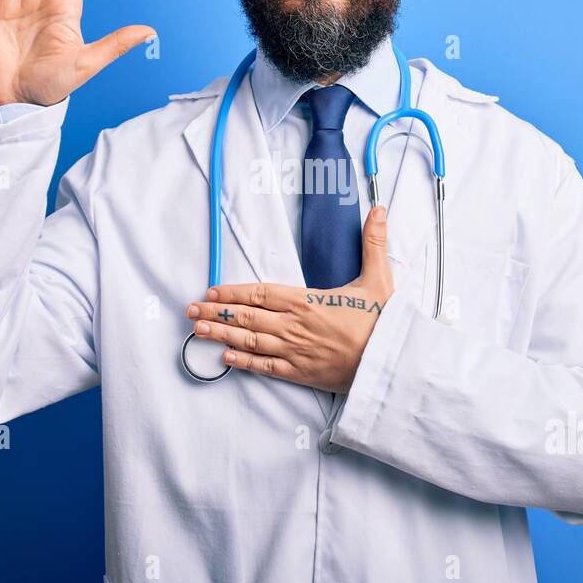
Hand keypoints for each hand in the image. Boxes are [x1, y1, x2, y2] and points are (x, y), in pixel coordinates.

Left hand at [186, 206, 393, 392]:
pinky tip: (225, 360)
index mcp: (307, 301)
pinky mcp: (301, 373)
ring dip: (220, 336)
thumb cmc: (384, 323)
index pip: (260, 293)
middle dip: (215, 313)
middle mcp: (294, 326)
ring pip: (249, 342)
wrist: (392, 363)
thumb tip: (378, 210)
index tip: (211, 291)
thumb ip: (374, 243)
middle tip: (190, 310)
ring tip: (197, 331)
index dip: (232, 292)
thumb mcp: (380, 278)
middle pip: (246, 317)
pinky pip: (265, 367)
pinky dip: (243, 363)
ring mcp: (295, 351)